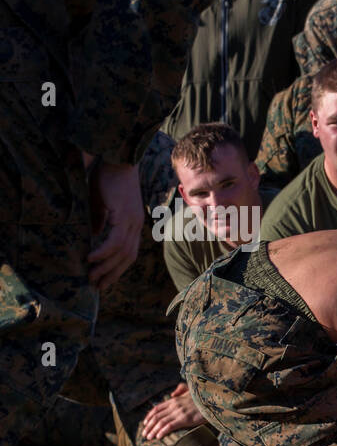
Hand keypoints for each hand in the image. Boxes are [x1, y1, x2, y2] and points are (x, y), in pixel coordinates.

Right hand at [87, 161, 143, 290]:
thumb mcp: (102, 204)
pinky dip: (104, 251)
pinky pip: (114, 240)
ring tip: (91, 276)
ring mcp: (132, 221)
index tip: (104, 281)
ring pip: (121, 252)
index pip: (129, 253)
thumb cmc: (108, 179)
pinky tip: (91, 259)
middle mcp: (136, 226)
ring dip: (105, 267)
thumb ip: (101, 220)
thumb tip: (94, 234)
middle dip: (112, 274)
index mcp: (133, 224)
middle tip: (97, 286)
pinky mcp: (124, 215)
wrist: (116, 160)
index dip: (117, 269)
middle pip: (127, 258)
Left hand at [140, 384, 205, 439]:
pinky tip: (158, 436)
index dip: (149, 417)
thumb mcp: (190, 390)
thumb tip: (172, 393)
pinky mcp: (185, 419)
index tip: (145, 424)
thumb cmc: (203, 397)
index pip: (157, 409)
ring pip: (161, 422)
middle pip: (156, 417)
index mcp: (174, 400)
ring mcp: (179, 412)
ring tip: (149, 437)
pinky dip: (162, 431)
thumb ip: (180, 389)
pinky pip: (170, 426)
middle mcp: (174, 406)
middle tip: (144, 434)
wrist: (213, 399)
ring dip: (153, 430)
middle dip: (148, 426)